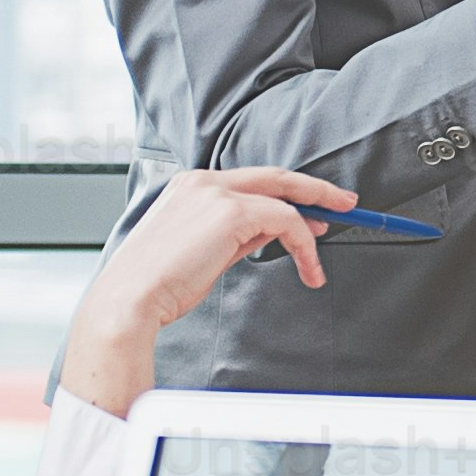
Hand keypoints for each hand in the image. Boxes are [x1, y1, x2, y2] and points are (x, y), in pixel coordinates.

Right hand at [59, 169, 364, 413]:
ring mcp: (216, 193)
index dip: (287, 194)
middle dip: (315, 189)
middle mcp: (203, 181)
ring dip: (311, 226)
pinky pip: (284, 221)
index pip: (252, 182)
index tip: (313, 207)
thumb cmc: (158, 285)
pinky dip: (303, 245)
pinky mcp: (230, 212)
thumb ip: (238, 237)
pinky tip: (308, 268)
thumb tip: (276, 232)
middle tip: (345, 202)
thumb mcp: (205, 254)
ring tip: (322, 255)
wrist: (131, 299)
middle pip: (275, 176)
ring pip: (284, 199)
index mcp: (191, 186)